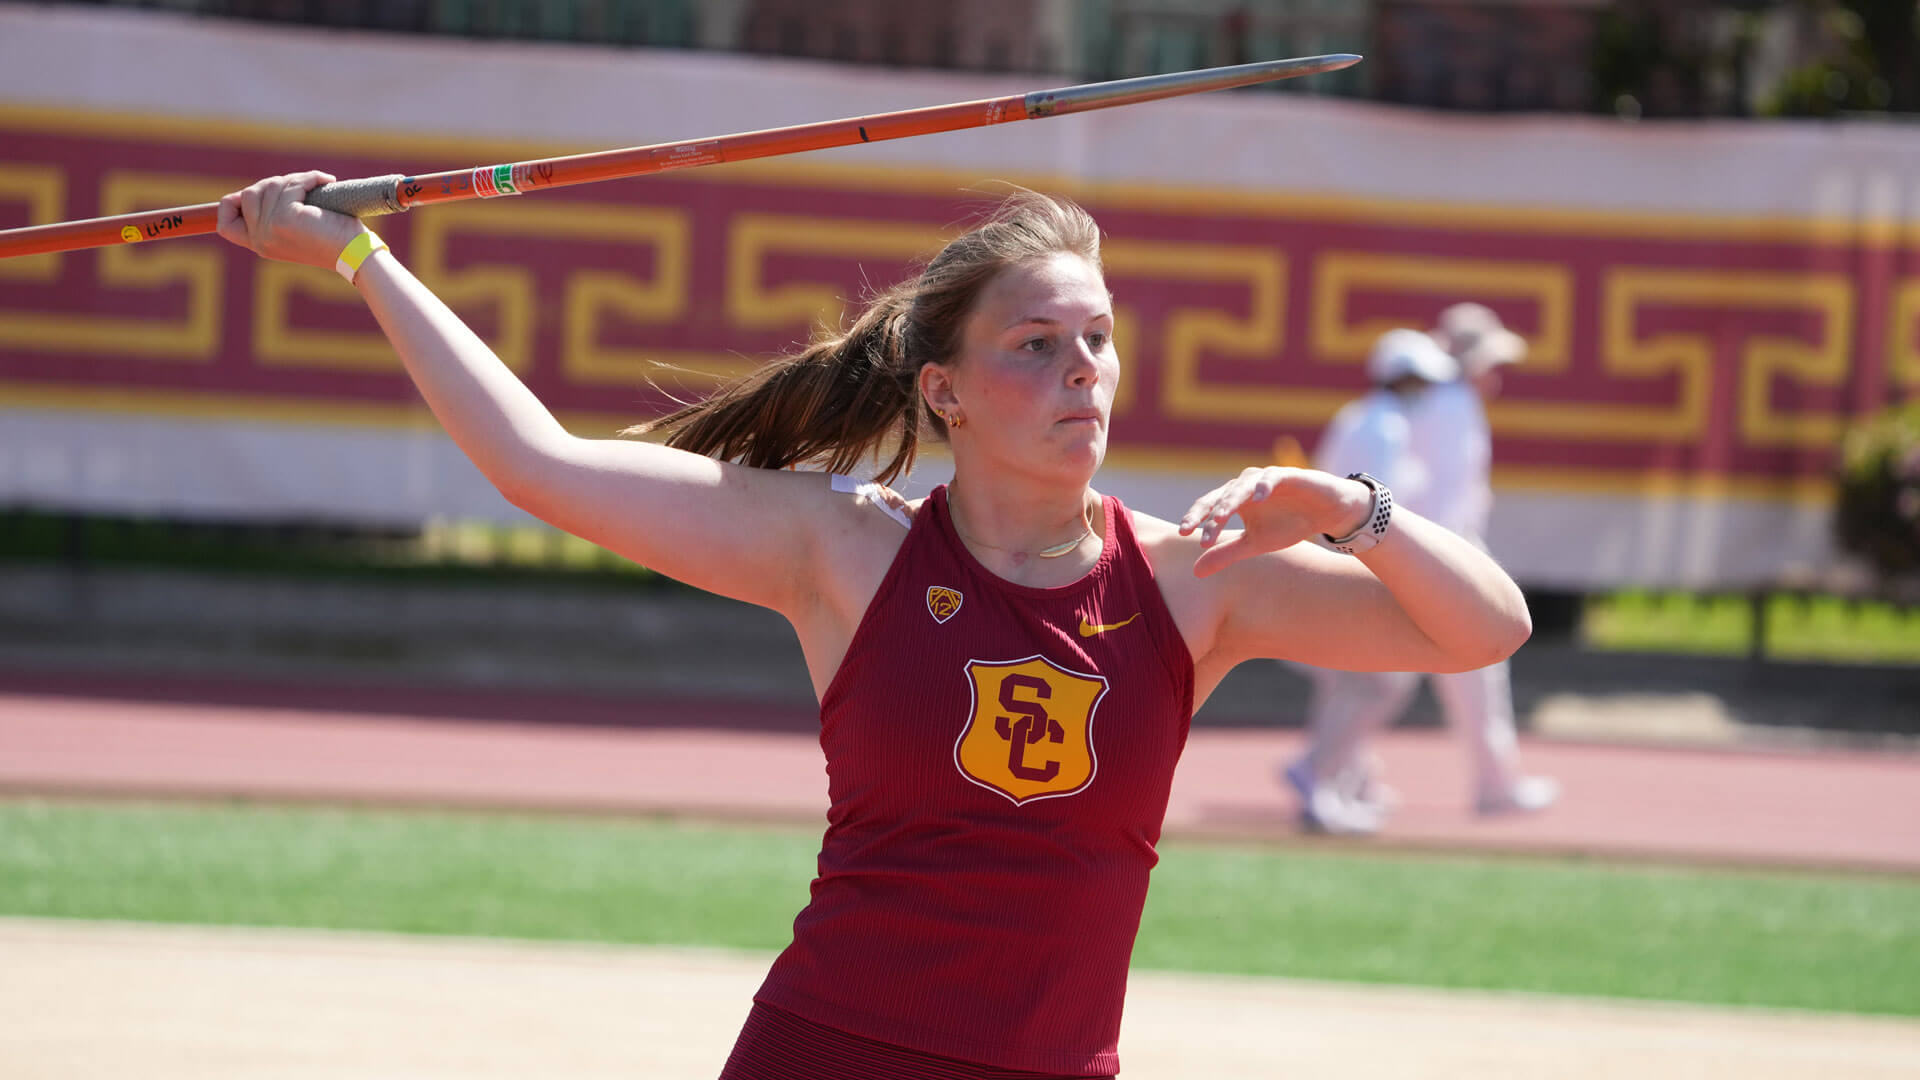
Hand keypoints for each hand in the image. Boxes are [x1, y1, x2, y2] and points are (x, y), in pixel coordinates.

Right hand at [215, 171, 365, 269]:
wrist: (355, 254)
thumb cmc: (333, 239)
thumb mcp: (294, 229)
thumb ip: (272, 215)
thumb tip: (255, 189)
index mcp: (259, 245)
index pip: (226, 224)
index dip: (232, 203)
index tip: (254, 192)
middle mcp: (260, 240)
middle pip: (247, 194)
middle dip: (275, 183)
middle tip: (302, 186)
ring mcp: (269, 229)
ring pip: (271, 185)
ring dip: (296, 179)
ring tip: (317, 186)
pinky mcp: (285, 218)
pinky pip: (292, 184)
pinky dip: (310, 177)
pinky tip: (327, 182)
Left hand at [1177, 467, 1371, 576]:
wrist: (1326, 513)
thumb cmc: (1289, 524)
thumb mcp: (1255, 544)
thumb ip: (1225, 554)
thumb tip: (1194, 572)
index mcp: (1235, 500)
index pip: (1209, 507)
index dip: (1196, 519)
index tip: (1183, 534)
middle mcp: (1246, 486)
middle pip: (1220, 496)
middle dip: (1206, 512)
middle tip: (1192, 529)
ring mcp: (1265, 479)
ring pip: (1242, 486)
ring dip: (1230, 501)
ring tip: (1220, 516)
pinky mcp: (1288, 475)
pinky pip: (1273, 478)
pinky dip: (1265, 486)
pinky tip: (1259, 497)